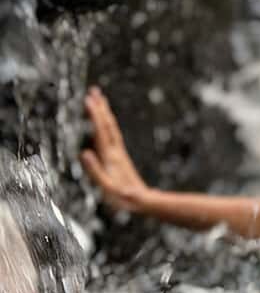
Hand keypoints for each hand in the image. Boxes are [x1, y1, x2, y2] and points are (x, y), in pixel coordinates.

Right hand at [81, 87, 149, 212]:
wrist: (142, 201)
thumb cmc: (123, 198)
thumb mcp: (108, 188)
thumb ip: (96, 171)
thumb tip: (84, 152)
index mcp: (111, 157)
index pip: (101, 131)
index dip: (94, 115)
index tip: (88, 99)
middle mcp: (116, 151)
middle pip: (108, 125)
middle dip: (100, 108)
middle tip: (93, 90)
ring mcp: (119, 153)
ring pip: (111, 128)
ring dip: (104, 113)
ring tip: (99, 99)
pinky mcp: (120, 157)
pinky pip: (113, 135)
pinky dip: (108, 124)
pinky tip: (105, 122)